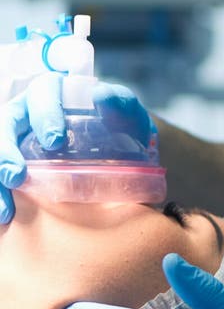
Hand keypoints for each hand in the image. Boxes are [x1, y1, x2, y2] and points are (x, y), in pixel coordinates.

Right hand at [0, 76, 152, 223]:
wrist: (120, 148)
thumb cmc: (118, 123)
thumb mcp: (126, 111)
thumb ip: (120, 102)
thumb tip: (100, 94)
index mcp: (53, 91)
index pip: (41, 94)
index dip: (44, 116)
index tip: (55, 141)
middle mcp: (26, 111)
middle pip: (6, 124)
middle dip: (5, 151)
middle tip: (16, 176)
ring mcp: (16, 137)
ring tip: (7, 209)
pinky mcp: (13, 160)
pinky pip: (0, 175)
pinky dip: (0, 194)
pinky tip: (5, 217)